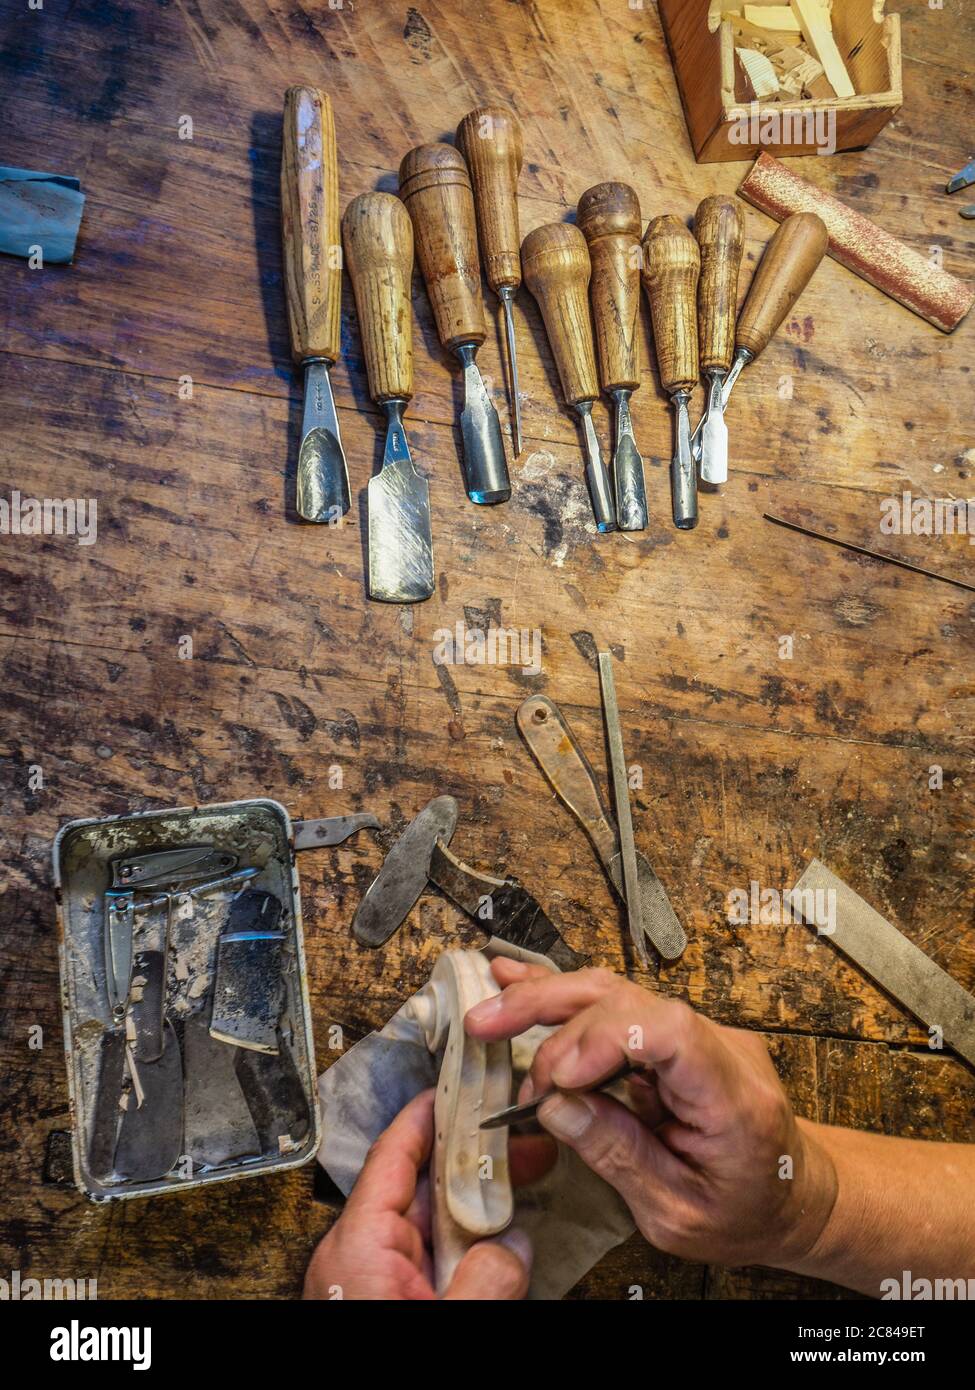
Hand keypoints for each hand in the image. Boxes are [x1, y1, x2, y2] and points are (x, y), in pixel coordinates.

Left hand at [304, 1089, 548, 1299]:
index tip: (459, 1086)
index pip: (392, 1155)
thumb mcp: (448, 1317)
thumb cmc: (388, 1365)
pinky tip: (503, 1240)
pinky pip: (431, 1259)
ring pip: (431, 1226)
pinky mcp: (389, 1298)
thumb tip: (516, 1244)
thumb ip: (486, 1276)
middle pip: (421, 1186)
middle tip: (521, 1141)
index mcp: (359, 1244)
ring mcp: (373, 1280)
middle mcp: (360, 1256)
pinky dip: (468, 1244)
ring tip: (524, 1185)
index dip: (428, 1115)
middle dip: (475, 1161)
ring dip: (478, 1206)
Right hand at [465, 963, 837, 1270]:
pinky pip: (616, 1007)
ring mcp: (699, 1032)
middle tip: (488, 1026)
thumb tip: (555, 1105)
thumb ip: (617, 1155)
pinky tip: (520, 981)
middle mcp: (720, 1047)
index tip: (557, 1077)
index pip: (670, 1031)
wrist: (794, 1193)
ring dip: (546, 998)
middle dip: (552, 1009)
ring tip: (489, 1007)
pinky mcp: (676, 1034)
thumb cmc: (746, 1211)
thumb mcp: (679, 1213)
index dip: (603, 1037)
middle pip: (630, 999)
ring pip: (616, 993)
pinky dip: (564, 1000)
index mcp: (734, 1097)